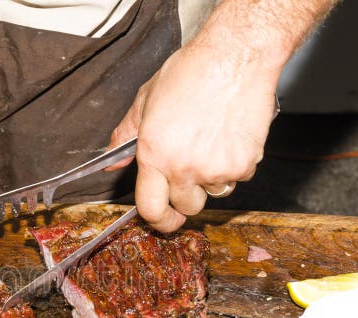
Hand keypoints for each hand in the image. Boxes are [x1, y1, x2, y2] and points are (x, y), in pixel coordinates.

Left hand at [107, 0, 336, 232]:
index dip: (157, 220)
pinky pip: (238, 177)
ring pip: (214, 193)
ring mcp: (216, 169)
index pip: (150, 208)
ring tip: (212, 142)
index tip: (163, 219)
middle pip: (186, 206)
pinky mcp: (244, 164)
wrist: (235, 57)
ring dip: (213, 179)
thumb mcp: (146, 100)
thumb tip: (112, 162)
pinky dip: (236, 163)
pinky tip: (230, 135)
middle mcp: (184, 167)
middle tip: (192, 169)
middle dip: (188, 196)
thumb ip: (125, 135)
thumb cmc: (192, 72)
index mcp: (155, 155)